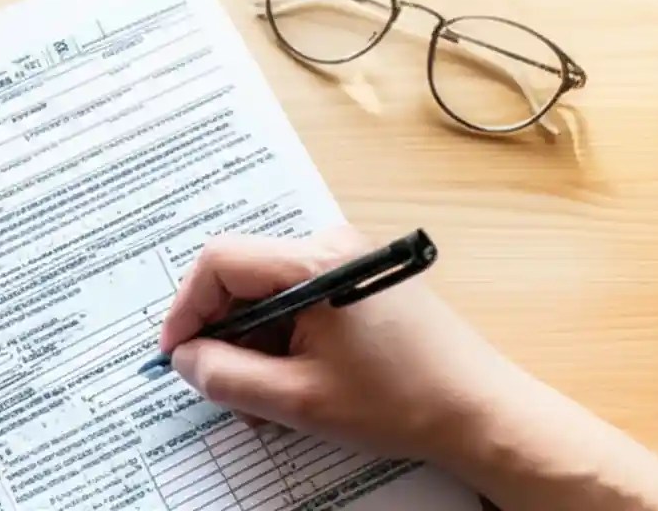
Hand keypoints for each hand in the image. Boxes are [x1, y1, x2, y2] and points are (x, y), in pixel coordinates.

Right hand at [159, 226, 521, 463]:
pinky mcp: (360, 280)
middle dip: (223, 333)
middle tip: (220, 385)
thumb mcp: (297, 399)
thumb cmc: (402, 402)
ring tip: (263, 398)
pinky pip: (299, 299)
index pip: (220, 261)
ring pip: (269, 292)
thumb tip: (185, 358)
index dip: (187, 307)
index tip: (176, 351)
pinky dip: (283, 338)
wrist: (480, 412)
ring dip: (254, 342)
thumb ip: (226, 376)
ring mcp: (349, 260)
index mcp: (315, 262)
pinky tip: (291, 381)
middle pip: (244, 276)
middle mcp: (331, 245)